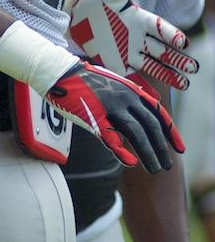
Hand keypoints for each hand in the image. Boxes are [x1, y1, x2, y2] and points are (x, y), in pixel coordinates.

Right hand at [45, 60, 184, 172]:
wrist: (62, 73)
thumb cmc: (86, 82)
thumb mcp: (114, 85)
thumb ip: (130, 99)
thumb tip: (145, 115)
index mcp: (132, 90)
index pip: (159, 113)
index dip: (171, 132)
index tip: (180, 149)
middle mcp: (125, 97)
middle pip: (151, 126)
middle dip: (161, 148)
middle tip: (166, 165)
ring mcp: (110, 107)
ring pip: (137, 133)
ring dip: (148, 153)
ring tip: (154, 169)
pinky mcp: (93, 116)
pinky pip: (111, 137)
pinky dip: (122, 151)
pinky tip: (131, 163)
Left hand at [68, 0, 197, 90]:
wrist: (74, 14)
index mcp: (140, 19)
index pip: (160, 28)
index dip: (171, 35)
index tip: (184, 42)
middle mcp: (138, 37)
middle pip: (162, 50)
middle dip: (177, 59)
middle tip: (193, 68)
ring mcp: (128, 52)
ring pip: (154, 64)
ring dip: (169, 73)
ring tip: (185, 83)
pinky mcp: (116, 63)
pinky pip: (134, 75)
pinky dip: (145, 84)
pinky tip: (158, 95)